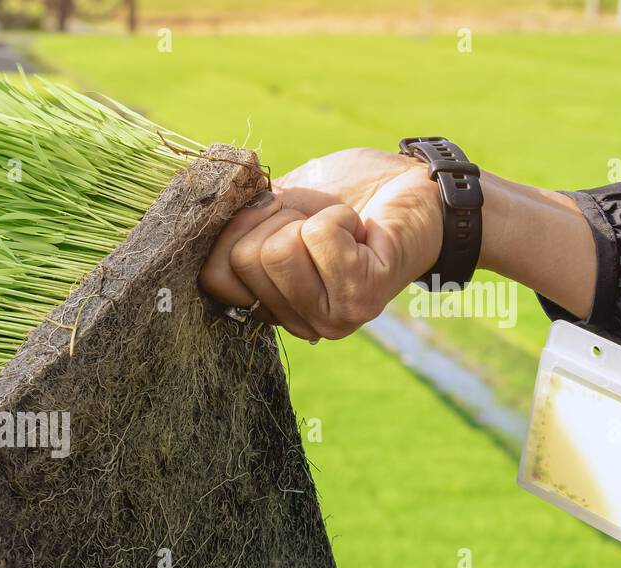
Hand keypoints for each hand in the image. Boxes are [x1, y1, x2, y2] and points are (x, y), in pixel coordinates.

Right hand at [200, 147, 442, 340]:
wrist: (425, 190)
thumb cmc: (354, 193)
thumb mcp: (281, 203)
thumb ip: (239, 220)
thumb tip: (196, 219)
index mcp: (273, 304)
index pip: (212, 278)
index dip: (235, 231)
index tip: (274, 216)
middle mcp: (298, 323)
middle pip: (242, 258)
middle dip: (279, 217)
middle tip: (320, 220)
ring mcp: (327, 318)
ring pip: (276, 250)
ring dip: (310, 217)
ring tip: (343, 226)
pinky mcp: (358, 298)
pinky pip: (317, 239)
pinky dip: (338, 217)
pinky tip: (362, 230)